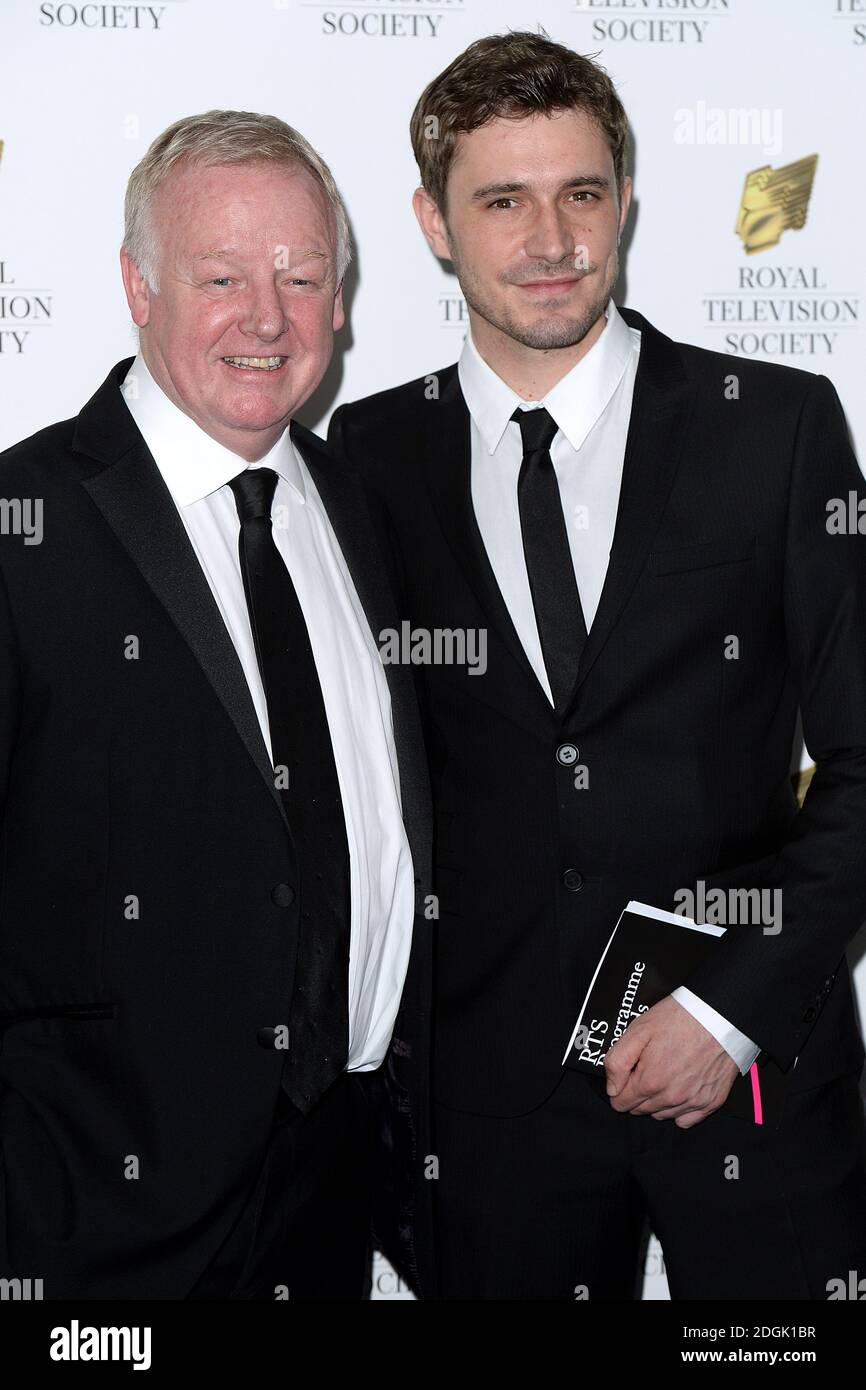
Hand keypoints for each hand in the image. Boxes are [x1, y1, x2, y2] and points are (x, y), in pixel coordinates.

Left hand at [604, 995, 739, 1127]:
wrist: (719, 1015)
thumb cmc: (680, 1018)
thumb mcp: (638, 1030)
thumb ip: (617, 1062)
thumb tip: (612, 1088)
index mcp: (650, 1081)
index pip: (620, 1103)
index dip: (619, 1087)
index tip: (628, 1073)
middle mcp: (671, 1098)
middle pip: (640, 1110)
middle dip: (638, 1093)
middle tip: (648, 1067)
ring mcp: (693, 1102)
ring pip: (662, 1115)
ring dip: (658, 1100)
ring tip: (666, 1072)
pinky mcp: (711, 1102)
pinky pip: (686, 1120)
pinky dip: (680, 1109)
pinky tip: (681, 1087)